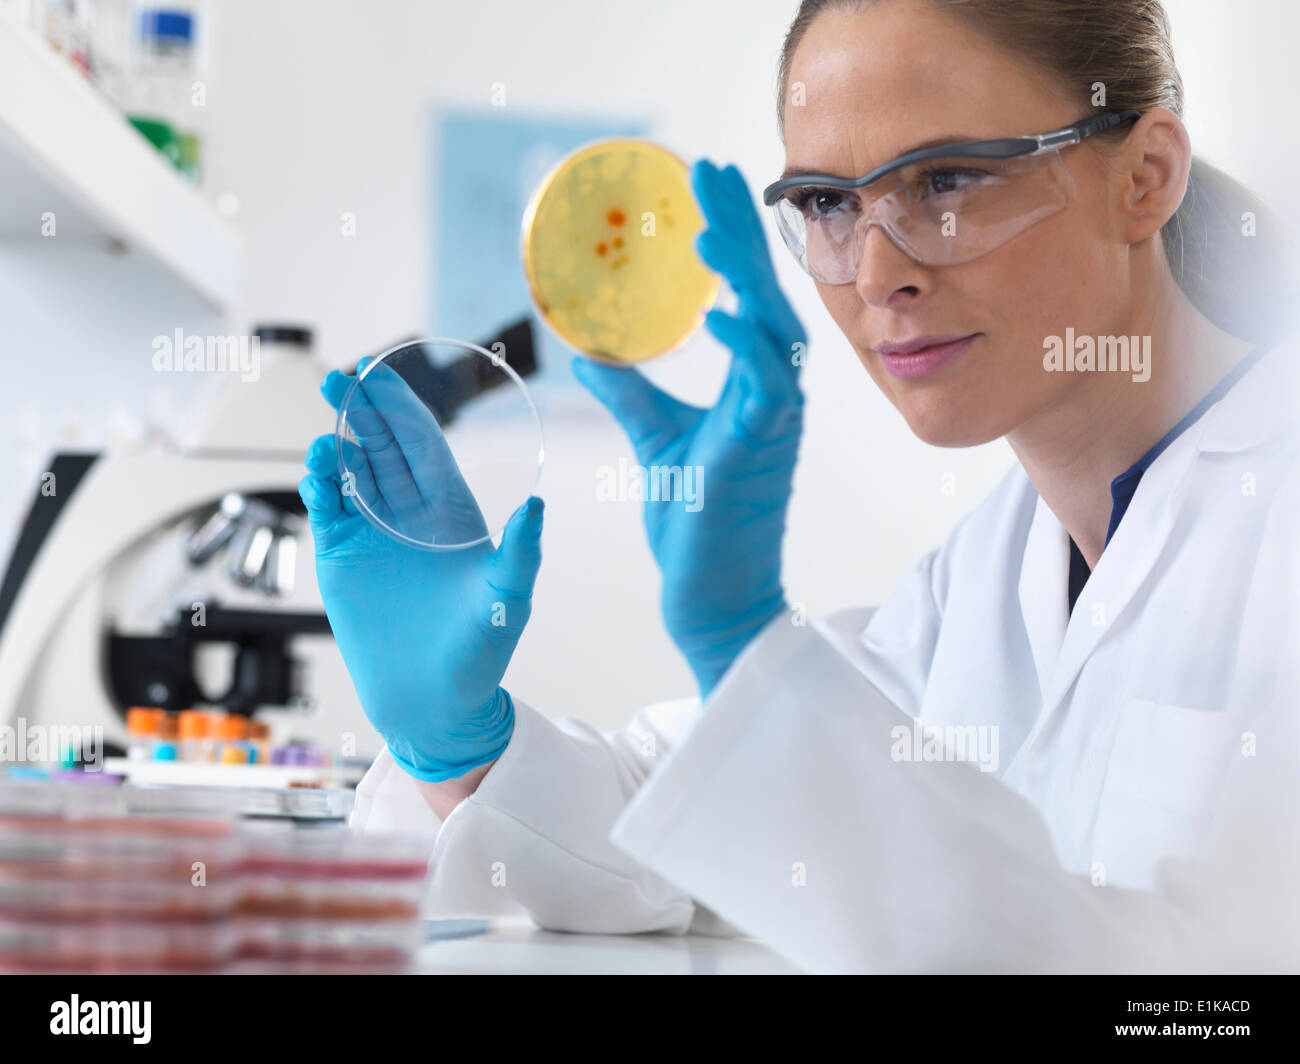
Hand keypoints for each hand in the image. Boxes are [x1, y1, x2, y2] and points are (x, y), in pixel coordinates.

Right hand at [298, 362, 544, 780]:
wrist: (434, 701)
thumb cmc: (481, 651)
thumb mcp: (507, 598)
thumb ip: (521, 551)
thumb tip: (537, 505)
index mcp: (450, 510)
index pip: (423, 443)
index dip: (402, 407)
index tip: (380, 373)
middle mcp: (409, 513)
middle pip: (380, 446)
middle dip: (361, 409)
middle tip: (340, 378)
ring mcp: (372, 533)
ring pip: (350, 473)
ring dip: (337, 447)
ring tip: (329, 431)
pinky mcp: (342, 558)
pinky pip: (326, 510)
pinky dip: (318, 487)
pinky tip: (317, 472)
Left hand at [573, 159, 805, 698]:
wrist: (712, 592)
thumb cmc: (696, 520)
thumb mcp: (655, 438)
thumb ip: (631, 391)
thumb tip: (590, 353)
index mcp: (753, 388)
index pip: (746, 297)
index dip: (731, 239)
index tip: (709, 184)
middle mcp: (772, 396)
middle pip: (765, 296)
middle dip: (741, 232)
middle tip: (713, 171)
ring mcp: (772, 423)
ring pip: (774, 333)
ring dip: (745, 279)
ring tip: (707, 231)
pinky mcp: (759, 452)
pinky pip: (764, 389)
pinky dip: (744, 347)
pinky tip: (717, 311)